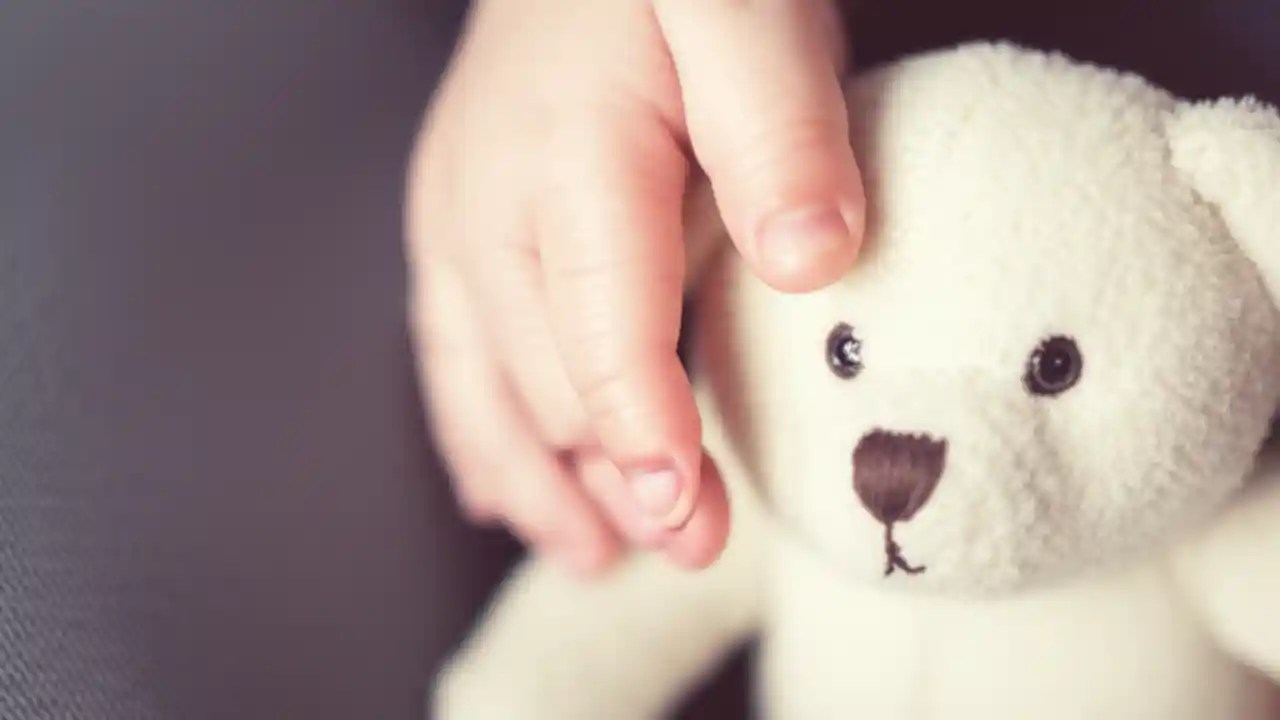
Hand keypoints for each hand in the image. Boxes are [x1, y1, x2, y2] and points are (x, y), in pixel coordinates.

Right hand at [406, 0, 863, 574]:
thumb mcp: (747, 15)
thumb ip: (777, 135)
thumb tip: (810, 261)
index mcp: (569, 160)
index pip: (604, 333)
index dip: (645, 437)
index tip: (690, 522)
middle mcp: (489, 204)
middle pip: (545, 380)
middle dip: (614, 477)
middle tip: (692, 547)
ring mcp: (455, 218)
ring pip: (484, 387)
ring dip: (541, 479)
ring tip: (595, 553)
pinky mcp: (450, 225)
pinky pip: (448, 354)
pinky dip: (479, 434)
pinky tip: (501, 492)